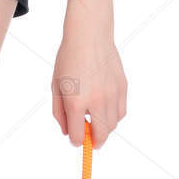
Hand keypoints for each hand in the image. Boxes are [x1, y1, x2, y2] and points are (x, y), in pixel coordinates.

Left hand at [51, 23, 125, 147]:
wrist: (89, 36)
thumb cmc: (68, 59)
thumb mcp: (56, 86)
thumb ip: (59, 113)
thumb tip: (67, 133)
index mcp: (75, 102)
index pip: (78, 136)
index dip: (75, 141)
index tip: (75, 140)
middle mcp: (96, 101)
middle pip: (101, 136)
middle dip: (95, 142)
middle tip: (91, 141)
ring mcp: (112, 94)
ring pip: (112, 125)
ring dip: (104, 128)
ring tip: (95, 119)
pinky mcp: (122, 87)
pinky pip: (121, 112)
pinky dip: (114, 116)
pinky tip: (105, 109)